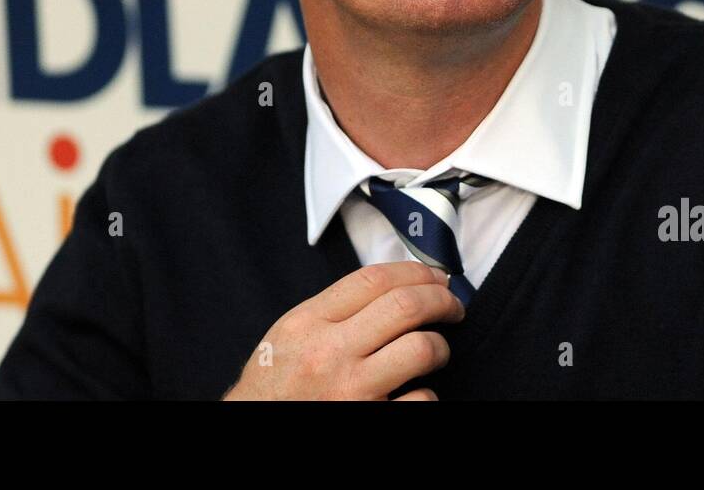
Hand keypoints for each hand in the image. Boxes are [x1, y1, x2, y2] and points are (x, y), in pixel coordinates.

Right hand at [221, 261, 463, 399]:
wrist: (250, 431)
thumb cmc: (274, 388)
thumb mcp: (290, 336)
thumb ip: (332, 310)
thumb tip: (392, 288)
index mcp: (307, 323)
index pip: (373, 280)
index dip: (415, 272)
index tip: (435, 278)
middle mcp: (329, 354)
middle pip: (405, 306)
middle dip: (442, 300)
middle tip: (453, 306)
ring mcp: (351, 392)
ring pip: (421, 349)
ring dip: (440, 346)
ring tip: (436, 350)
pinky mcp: (370, 421)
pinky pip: (421, 400)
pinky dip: (427, 395)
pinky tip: (416, 393)